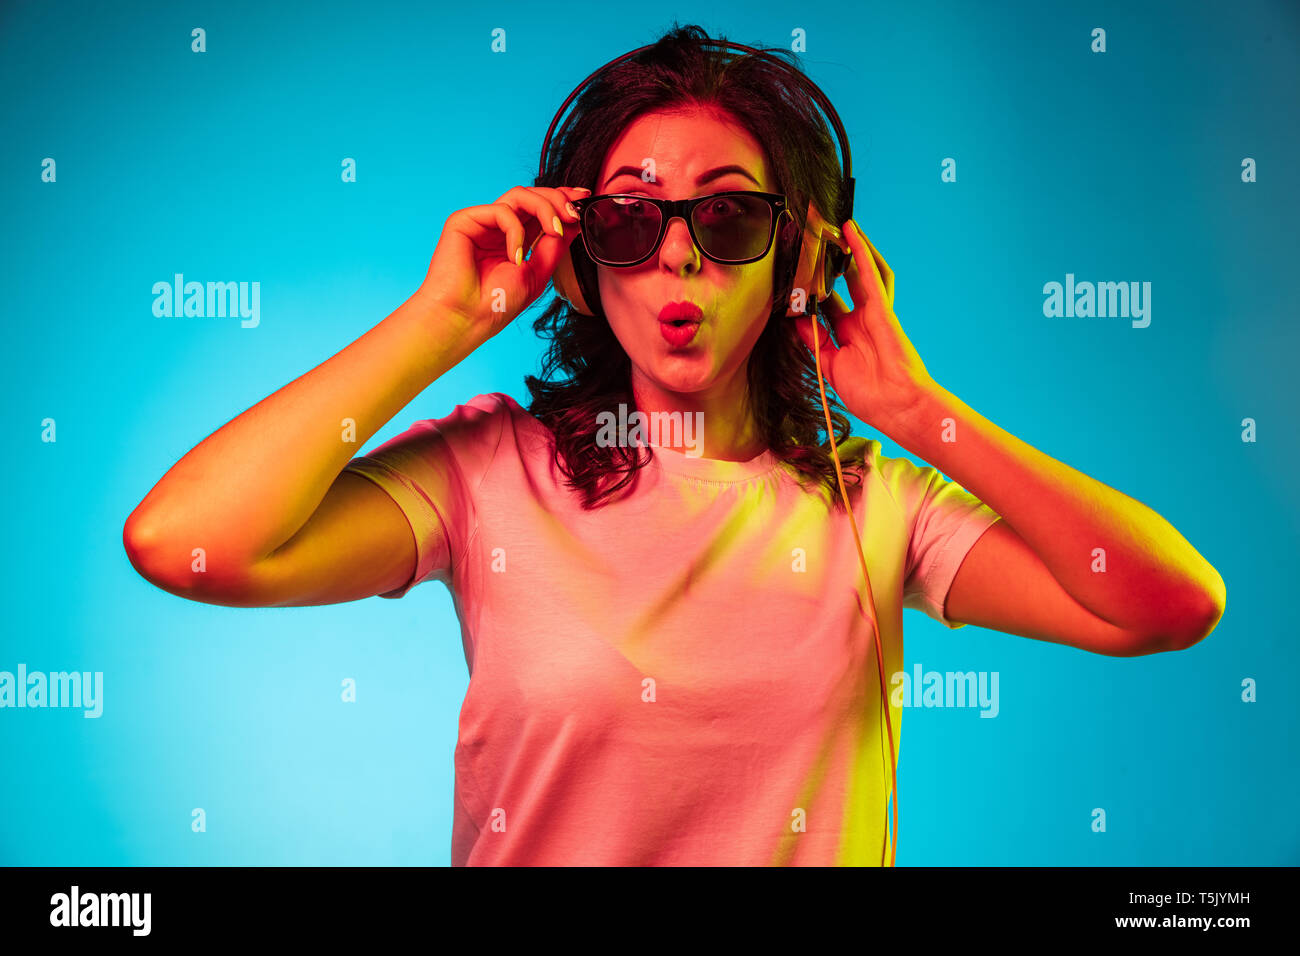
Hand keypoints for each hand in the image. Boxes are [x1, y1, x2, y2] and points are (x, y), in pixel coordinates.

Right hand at [417, 185, 587, 342]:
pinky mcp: (464, 221)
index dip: (562, 201)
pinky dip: (515, 231)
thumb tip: (574, 223)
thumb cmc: (496, 304)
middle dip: (558, 200)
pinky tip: (515, 256)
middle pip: (532, 197)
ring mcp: (482, 223)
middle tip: (574, 212)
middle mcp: (498, 229)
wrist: (466, 319)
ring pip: (519, 196)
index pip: (540, 211)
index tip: (583, 199)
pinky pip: (501, 211)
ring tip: (554, 230)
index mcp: (515, 240)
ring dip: (545, 208)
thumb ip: (554, 246)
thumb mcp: (537, 274)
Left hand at [792, 220, 941, 440]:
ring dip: (849, 248)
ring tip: (835, 225)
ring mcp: (873, 312)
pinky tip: (851, 233)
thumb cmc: (869, 394)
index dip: (812, 287)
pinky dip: (860, 253)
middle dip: (830, 262)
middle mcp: (860, 318)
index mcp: (848, 333)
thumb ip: (812, 340)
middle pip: (843, 281)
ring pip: (860, 271)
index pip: (827, 302)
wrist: (896, 407)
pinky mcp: (882, 310)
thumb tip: (794, 319)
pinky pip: (870, 276)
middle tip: (814, 240)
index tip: (796, 273)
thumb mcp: (829, 365)